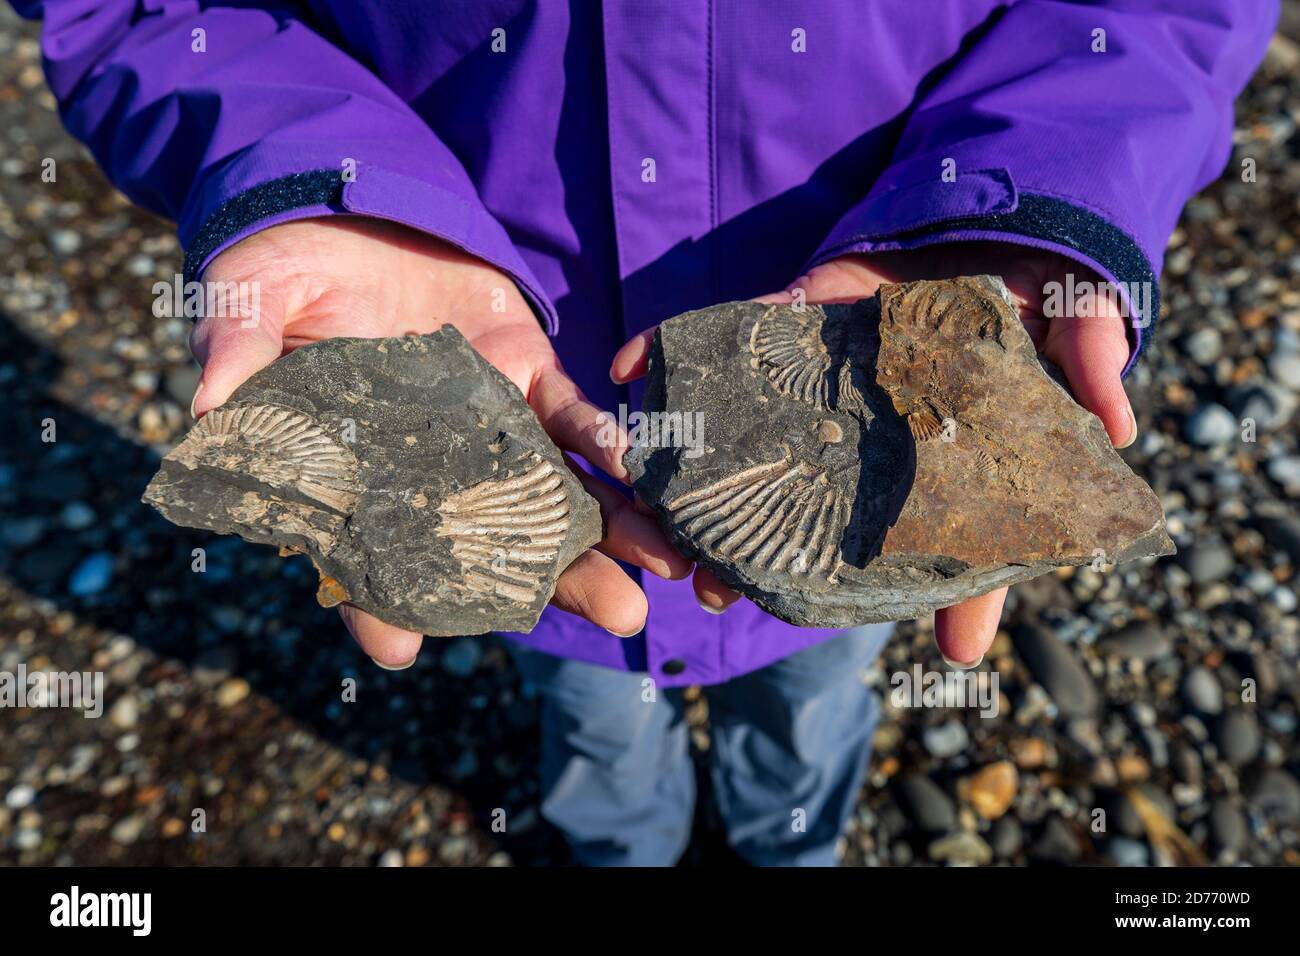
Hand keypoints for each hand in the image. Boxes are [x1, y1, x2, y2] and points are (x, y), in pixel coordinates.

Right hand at [192, 218, 689, 667]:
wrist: (359, 211)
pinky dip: (602, 443)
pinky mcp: (525, 378)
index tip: (399, 647)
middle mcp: (428, 469)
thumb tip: (206, 405)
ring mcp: (485, 429)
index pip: (359, 553)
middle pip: (488, 547)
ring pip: (548, 497)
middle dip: (553, 586)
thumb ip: (237, 347)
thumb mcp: (247, 297)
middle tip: (616, 622)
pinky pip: (569, 419)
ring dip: (607, 534)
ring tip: (661, 576)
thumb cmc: (287, 268)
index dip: (374, 601)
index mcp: (351, 472)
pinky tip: (638, 468)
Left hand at [611, 242, 1134, 665]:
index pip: (945, 532)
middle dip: (774, 556)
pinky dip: (672, 349)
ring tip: (662, 530)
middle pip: (823, 509)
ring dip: (708, 484)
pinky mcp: (797, 318)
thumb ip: (1091, 359)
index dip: (955, 590)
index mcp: (941, 451)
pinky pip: (730, 338)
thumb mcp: (1077, 312)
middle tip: (728, 598)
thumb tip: (1125, 428)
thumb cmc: (1033, 278)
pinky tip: (625, 370)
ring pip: (762, 443)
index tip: (938, 647)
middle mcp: (875, 433)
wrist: (988, 207)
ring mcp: (828, 380)